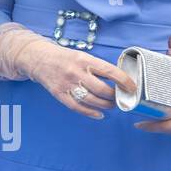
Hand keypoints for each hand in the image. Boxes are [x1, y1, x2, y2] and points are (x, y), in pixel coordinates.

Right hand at [22, 42, 136, 119]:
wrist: (39, 58)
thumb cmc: (65, 57)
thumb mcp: (82, 56)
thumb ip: (97, 67)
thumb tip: (118, 79)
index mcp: (85, 59)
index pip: (109, 71)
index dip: (123, 80)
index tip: (132, 87)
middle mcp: (76, 72)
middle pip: (102, 90)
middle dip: (114, 97)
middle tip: (120, 99)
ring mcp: (67, 84)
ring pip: (91, 100)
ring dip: (105, 106)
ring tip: (111, 106)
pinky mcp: (59, 94)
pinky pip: (77, 107)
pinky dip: (90, 113)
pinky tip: (99, 114)